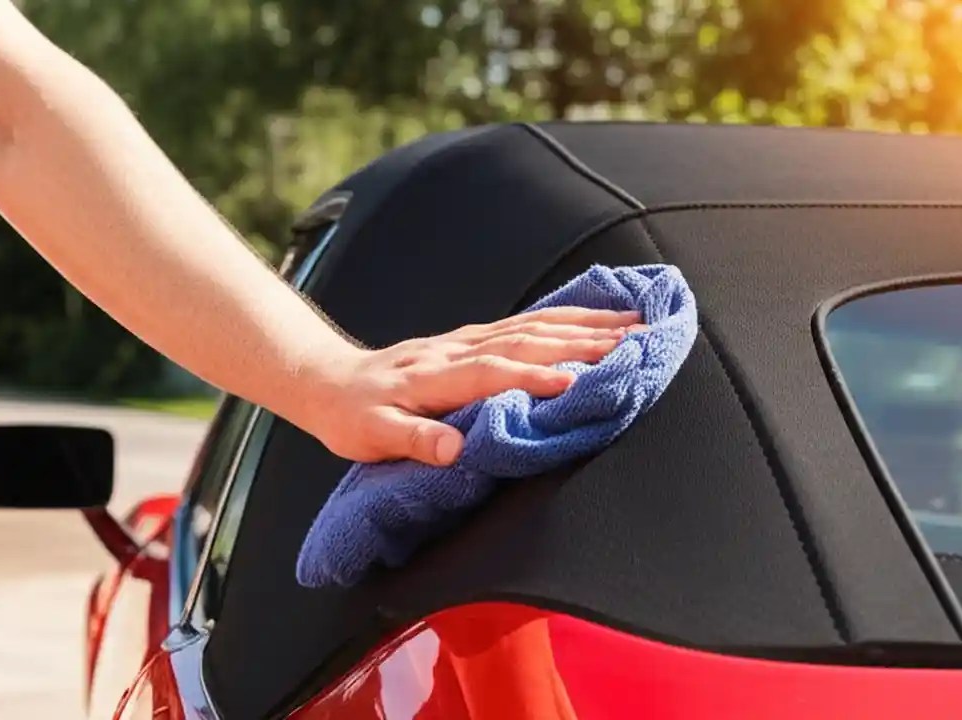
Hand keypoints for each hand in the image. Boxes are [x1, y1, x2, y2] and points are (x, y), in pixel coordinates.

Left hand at [303, 307, 642, 465]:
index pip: (493, 372)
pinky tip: (592, 314)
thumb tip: (453, 450)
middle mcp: (458, 349)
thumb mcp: (370, 436)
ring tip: (632, 321)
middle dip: (581, 339)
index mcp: (436, 376)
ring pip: (533, 324)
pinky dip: (563, 316)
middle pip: (527, 339)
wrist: (328, 379)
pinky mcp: (472, 337)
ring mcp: (467, 338)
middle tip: (633, 342)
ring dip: (583, 322)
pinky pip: (525, 321)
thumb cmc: (351, 416)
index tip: (576, 384)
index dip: (534, 377)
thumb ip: (412, 440)